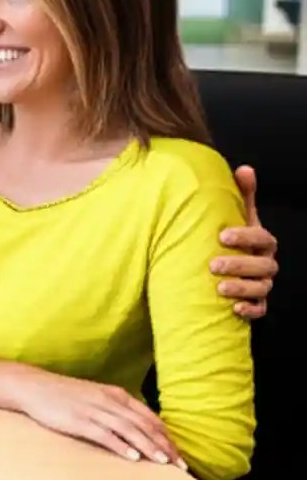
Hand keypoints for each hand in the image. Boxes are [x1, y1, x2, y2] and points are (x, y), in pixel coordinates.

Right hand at [15, 369, 184, 468]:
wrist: (33, 386)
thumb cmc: (64, 394)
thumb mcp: (95, 396)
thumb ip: (116, 408)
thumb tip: (137, 426)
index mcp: (115, 394)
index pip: (149, 416)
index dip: (166, 435)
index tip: (178, 452)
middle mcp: (108, 401)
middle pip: (143, 424)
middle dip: (163, 444)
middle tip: (179, 463)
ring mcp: (94, 410)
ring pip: (128, 429)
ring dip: (147, 446)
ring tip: (162, 461)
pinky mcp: (79, 420)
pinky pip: (104, 434)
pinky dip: (120, 445)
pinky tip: (132, 456)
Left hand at [213, 165, 278, 319]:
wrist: (227, 265)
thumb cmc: (231, 237)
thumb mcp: (236, 216)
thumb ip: (241, 194)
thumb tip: (244, 169)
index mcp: (262, 241)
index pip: (262, 237)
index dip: (245, 236)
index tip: (222, 235)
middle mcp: (265, 262)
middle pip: (262, 265)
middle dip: (239, 265)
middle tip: (213, 265)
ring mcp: (262, 283)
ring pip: (261, 288)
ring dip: (243, 288)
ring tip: (220, 288)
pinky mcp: (256, 302)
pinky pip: (260, 309)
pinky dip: (250, 310)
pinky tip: (235, 309)